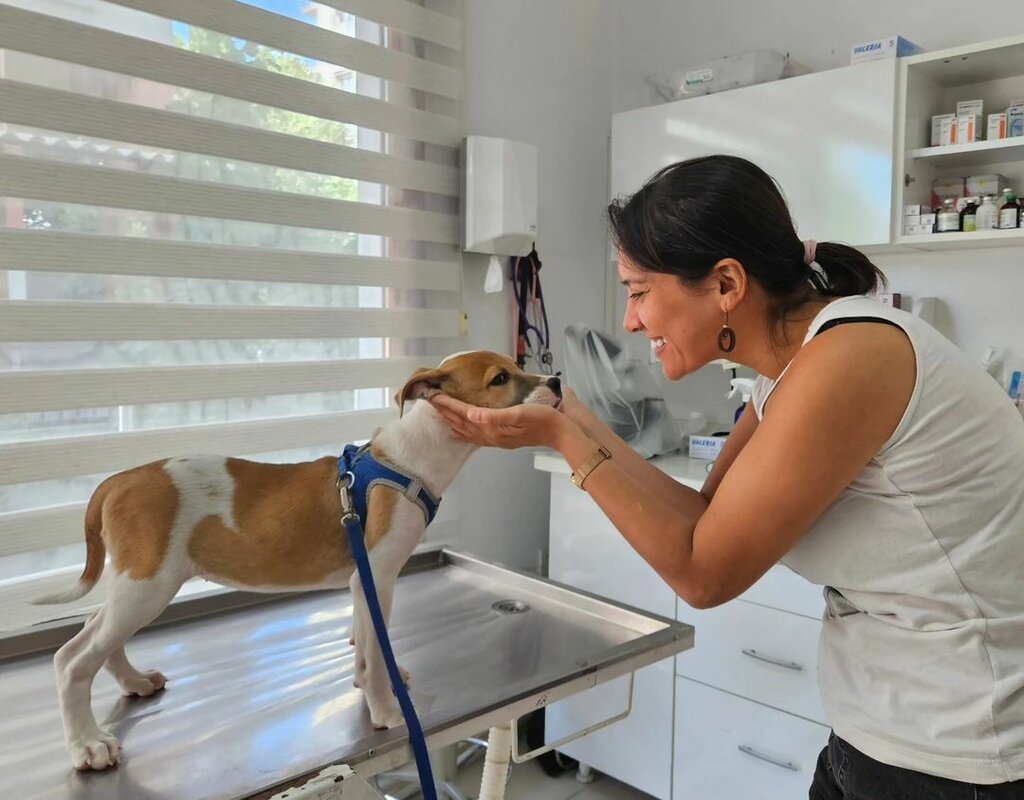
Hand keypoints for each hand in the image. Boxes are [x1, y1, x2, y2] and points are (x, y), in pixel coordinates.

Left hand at [430, 395, 568, 449]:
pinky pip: (475, 437)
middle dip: (445, 412)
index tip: (433, 395)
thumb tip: (472, 414)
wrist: (560, 433)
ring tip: (438, 414)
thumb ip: (494, 416)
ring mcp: (495, 439)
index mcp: (493, 428)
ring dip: (451, 421)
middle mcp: (490, 435)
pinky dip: (463, 432)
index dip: (448, 404)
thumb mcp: (520, 413)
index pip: (464, 414)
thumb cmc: (543, 419)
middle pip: (461, 423)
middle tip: (429, 400)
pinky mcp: (501, 439)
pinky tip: (458, 431)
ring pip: (466, 431)